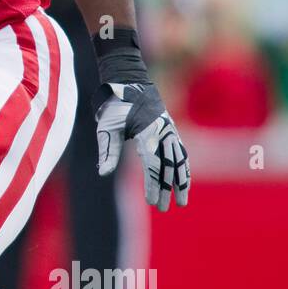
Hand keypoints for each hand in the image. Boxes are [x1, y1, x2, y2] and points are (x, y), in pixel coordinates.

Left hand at [94, 81, 189, 211]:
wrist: (129, 81)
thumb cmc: (115, 105)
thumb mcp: (107, 127)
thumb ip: (107, 150)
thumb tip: (103, 173)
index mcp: (148, 132)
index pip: (153, 165)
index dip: (154, 185)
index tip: (153, 202)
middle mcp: (163, 132)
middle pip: (169, 166)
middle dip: (167, 189)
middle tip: (163, 207)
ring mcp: (170, 130)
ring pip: (180, 160)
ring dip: (182, 181)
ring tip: (182, 201)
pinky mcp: (170, 129)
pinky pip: (181, 152)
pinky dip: (184, 167)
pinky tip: (182, 180)